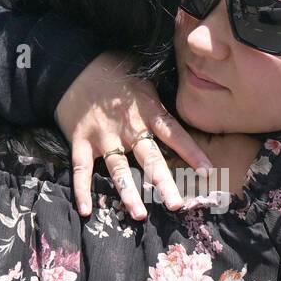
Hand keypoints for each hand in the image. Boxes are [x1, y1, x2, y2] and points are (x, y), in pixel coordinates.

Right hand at [54, 51, 214, 219]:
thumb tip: (188, 109)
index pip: (174, 134)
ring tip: (140, 215)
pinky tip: (85, 211)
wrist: (73, 65)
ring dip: (129, 193)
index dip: (191, 152)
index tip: (207, 171)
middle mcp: (128, 127)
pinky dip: (81, 190)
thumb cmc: (114, 71)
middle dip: (164, 182)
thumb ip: (160, 103)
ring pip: (118, 169)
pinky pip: (81, 169)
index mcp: (147, 111)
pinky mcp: (80, 141)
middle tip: (177, 205)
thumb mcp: (144, 79)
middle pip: (149, 158)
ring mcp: (103, 136)